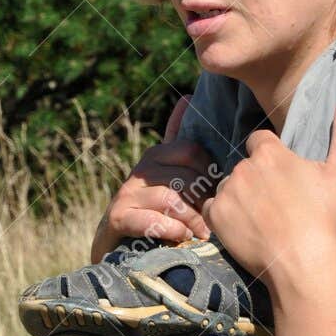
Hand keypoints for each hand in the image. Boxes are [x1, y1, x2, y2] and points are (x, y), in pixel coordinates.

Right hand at [90, 97, 222, 261]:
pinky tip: (182, 236)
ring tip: (203, 232)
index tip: (217, 190)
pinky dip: (172, 229)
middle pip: (184, 176)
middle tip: (214, 217)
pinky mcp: (119, 217)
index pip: (191, 150)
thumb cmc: (155, 205)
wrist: (118, 239)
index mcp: (157, 155)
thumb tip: (187, 97)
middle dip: (203, 200)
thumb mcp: (169, 171)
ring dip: (192, 219)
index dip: (208, 171)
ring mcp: (127, 193)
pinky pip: (152, 220)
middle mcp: (141, 170)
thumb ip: (179, 140)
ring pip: (170, 199)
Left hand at [200, 91, 335, 291]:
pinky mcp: (217, 217)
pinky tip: (246, 230)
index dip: (271, 156)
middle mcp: (244, 168)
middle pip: (246, 166)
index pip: (261, 141)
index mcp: (271, 154)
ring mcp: (228, 193)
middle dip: (258, 179)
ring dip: (242, 197)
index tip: (284, 176)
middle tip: (278, 203)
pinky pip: (214, 209)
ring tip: (263, 220)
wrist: (303, 266)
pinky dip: (225, 217)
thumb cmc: (325, 219)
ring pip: (231, 187)